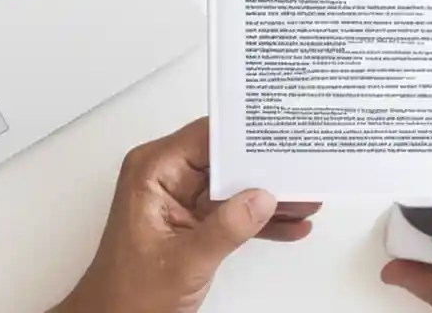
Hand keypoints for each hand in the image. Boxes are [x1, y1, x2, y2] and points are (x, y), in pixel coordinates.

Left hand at [52, 118, 320, 312]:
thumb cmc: (125, 294)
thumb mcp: (183, 262)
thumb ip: (225, 229)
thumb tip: (261, 199)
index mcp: (153, 171)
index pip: (209, 137)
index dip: (246, 135)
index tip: (279, 138)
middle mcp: (167, 176)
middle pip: (228, 158)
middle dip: (267, 168)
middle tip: (303, 170)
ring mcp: (181, 197)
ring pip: (236, 184)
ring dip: (270, 196)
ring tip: (305, 199)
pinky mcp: (193, 218)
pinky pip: (234, 209)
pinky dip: (260, 219)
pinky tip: (289, 224)